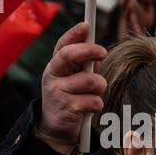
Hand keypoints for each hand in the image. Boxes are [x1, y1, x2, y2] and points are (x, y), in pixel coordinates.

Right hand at [35, 23, 107, 154]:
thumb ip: (83, 67)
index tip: (86, 25)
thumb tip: (97, 53)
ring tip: (95, 94)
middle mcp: (53, 76)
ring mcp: (58, 92)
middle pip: (69, 56)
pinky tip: (89, 109)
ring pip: (91, 80)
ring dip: (100, 87)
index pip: (62, 46)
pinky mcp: (68, 108)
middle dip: (88, 50)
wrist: (55, 129)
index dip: (73, 34)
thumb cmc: (69, 98)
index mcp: (55, 67)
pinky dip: (97, 104)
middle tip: (102, 52)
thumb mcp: (72, 80)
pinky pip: (94, 101)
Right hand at [115, 0, 154, 40]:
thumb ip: (147, 1)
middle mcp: (126, 10)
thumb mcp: (149, 12)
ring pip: (124, 6)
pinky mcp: (127, 25)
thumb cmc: (143, 26)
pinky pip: (127, 17)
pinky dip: (129, 10)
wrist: (142, 40)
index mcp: (130, 5)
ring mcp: (125, 17)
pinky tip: (131, 5)